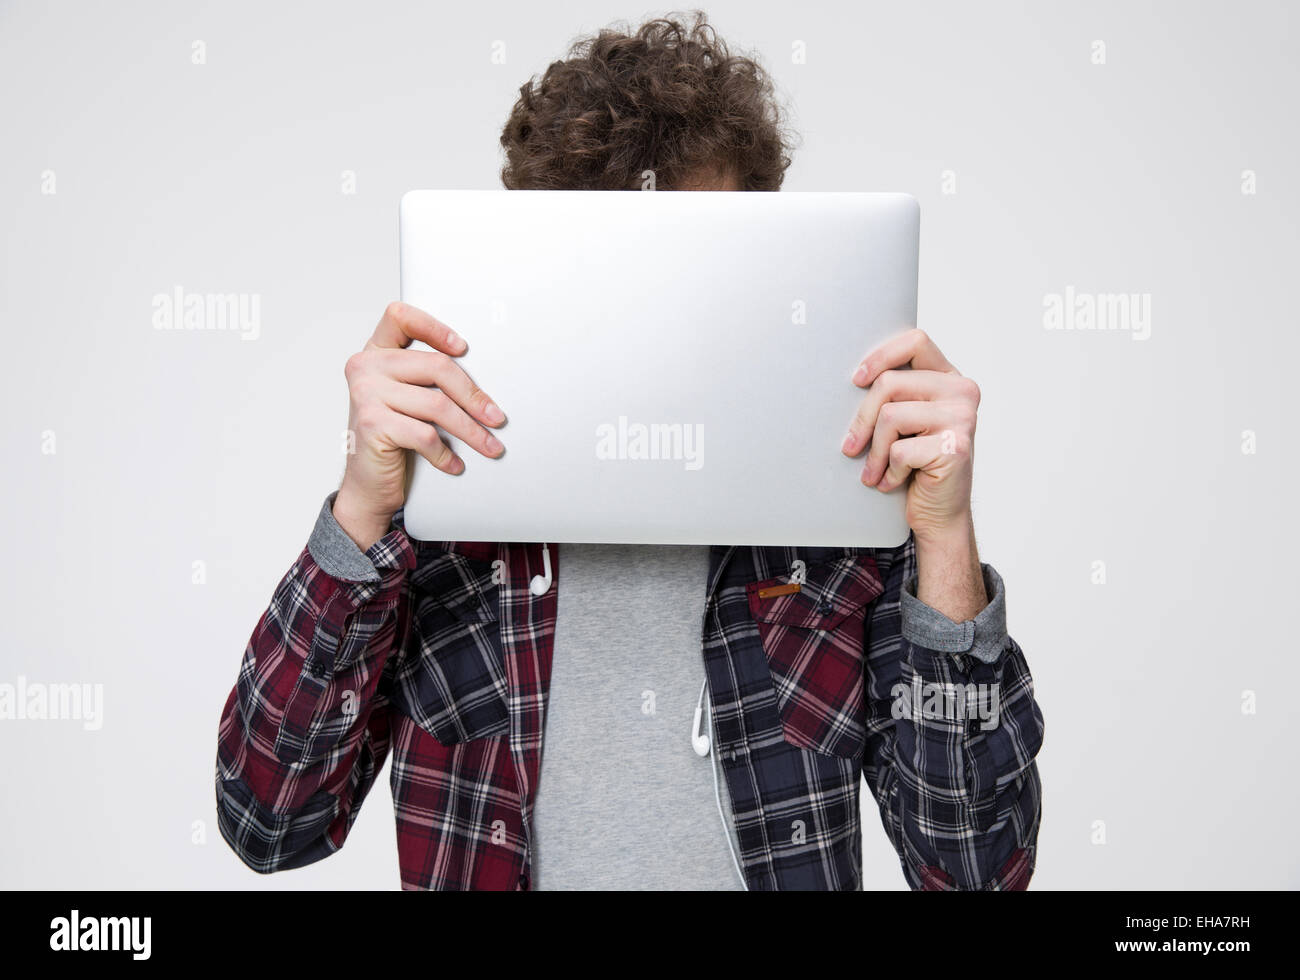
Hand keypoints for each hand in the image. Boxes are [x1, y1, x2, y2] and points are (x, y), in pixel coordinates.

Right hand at [333, 301, 505, 548]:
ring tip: (489, 446)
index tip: (463, 348)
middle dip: (474, 396)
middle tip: (496, 418)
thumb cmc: (393, 438)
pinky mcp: (372, 424)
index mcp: (375, 352)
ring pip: (437, 405)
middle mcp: (365, 367)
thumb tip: (483, 381)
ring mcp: (365, 394)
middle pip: (436, 366)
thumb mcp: (407, 400)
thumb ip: (427, 378)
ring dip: (471, 430)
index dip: (434, 328)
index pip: (400, 317)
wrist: (367, 485)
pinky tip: (455, 464)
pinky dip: (446, 453)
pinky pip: (425, 435)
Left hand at [841, 328, 979, 546]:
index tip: (857, 380)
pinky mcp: (954, 446)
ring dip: (874, 451)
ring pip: (890, 416)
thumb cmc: (916, 466)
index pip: (916, 341)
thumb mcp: (905, 422)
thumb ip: (894, 395)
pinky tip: (893, 483)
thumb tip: (849, 379)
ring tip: (873, 471)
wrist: (939, 513)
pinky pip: (899, 450)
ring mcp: (962, 418)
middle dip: (862, 419)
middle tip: (851, 447)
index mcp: (950, 378)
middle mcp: (962, 392)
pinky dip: (888, 472)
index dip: (881, 356)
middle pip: (890, 383)